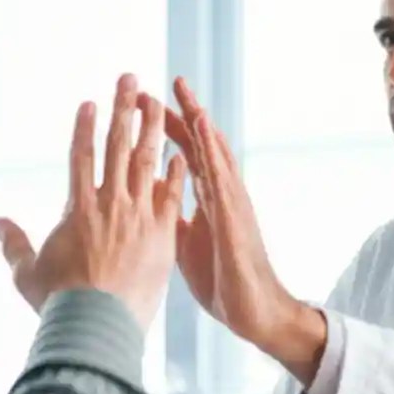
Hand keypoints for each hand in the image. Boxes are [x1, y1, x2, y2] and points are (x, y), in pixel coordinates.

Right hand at [0, 74, 186, 330]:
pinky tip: (181, 152)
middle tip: (130, 79)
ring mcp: (138, 217)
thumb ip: (14, 243)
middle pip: (117, 145)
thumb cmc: (59, 303)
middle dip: (123, 109)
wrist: (97, 326)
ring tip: (156, 102)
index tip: (90, 102)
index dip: (85, 126)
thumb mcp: (27, 272)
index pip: (80, 155)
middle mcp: (109, 203)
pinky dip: (176, 173)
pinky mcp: (162, 235)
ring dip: (152, 128)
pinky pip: (172, 195)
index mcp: (77, 208)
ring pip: (146, 161)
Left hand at [165, 77, 326, 383]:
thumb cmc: (221, 278)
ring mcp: (231, 201)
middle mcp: (221, 193)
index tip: (143, 106)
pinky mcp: (236, 215)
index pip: (184, 154)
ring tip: (185, 92)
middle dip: (181, 113)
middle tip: (164, 83)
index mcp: (207, 199)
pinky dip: (212, 150)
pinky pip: (223, 176)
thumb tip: (147, 199)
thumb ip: (169, 216)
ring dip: (200, 122)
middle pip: (200, 144)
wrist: (251, 310)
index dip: (165, 129)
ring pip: (214, 153)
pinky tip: (204, 130)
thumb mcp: (183, 242)